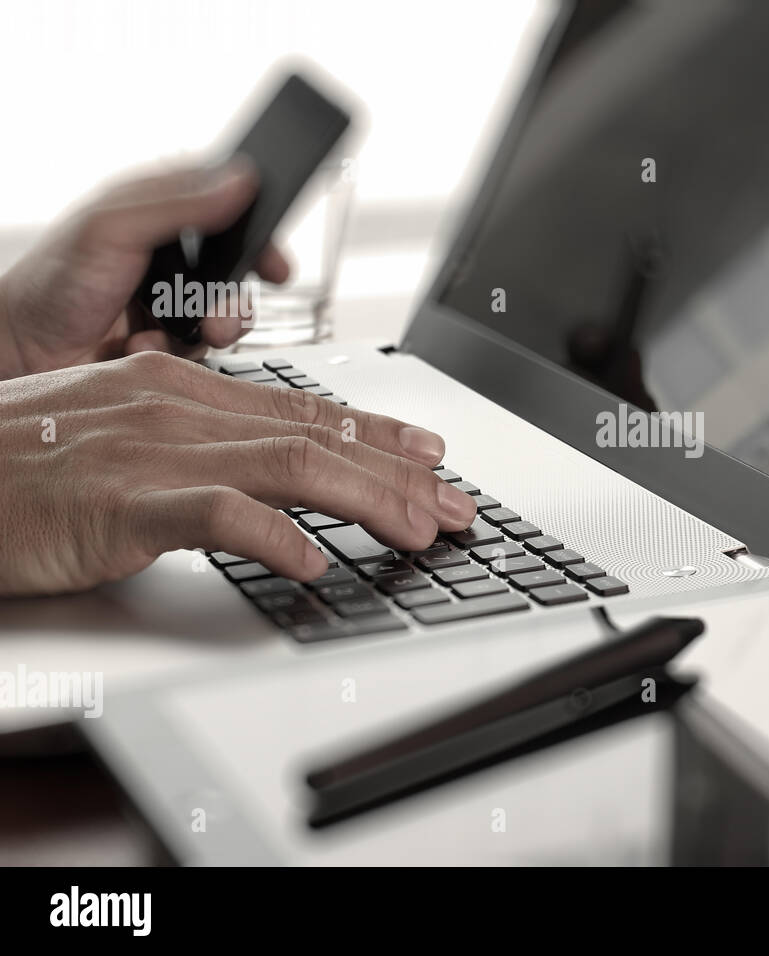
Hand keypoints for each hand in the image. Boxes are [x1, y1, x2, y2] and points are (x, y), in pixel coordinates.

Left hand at [0, 158, 288, 378]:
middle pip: (237, 266)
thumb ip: (179, 204)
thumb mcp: (114, 230)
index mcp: (157, 209)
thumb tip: (241, 180)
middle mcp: (168, 252)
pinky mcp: (168, 338)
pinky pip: (202, 348)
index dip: (257, 227)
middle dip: (239, 294)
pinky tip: (143, 346)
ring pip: (227, 311)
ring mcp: (170, 297)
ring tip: (196, 334)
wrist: (23, 353)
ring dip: (215, 326)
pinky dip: (177, 351)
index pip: (226, 203)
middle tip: (227, 312)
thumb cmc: (52, 282)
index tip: (273, 259)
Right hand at [0, 351, 477, 595]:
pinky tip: (314, 564)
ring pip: (288, 465)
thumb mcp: (123, 443)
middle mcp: (177, 406)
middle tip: (457, 506)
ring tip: (420, 531)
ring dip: (367, 499)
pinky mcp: (119, 500)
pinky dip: (273, 537)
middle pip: (315, 435)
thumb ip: (196, 453)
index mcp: (181, 389)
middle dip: (401, 472)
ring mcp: (149, 449)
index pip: (305, 409)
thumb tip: (265, 482)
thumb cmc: (19, 469)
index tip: (435, 456)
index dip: (380, 433)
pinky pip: (215, 514)